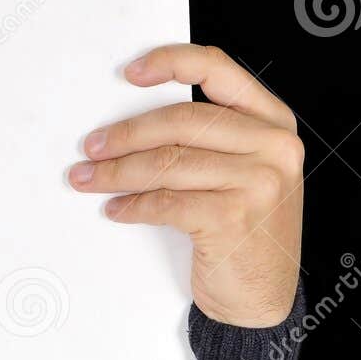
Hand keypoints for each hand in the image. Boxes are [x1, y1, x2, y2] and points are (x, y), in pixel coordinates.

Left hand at [69, 43, 302, 326]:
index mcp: (273, 123)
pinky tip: (116, 208)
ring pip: (165, 162)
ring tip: (88, 178)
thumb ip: (208, 140)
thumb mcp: (240, 173)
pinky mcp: (233, 217)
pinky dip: (132, 205)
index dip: (170, 63)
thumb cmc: (243, 229)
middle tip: (90, 147)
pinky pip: (164, 201)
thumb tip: (130, 122)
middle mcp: (272, 147)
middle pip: (179, 121)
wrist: (261, 296)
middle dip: (125, 135)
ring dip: (115, 172)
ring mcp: (258, 182)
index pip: (219, 71)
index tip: (130, 73)